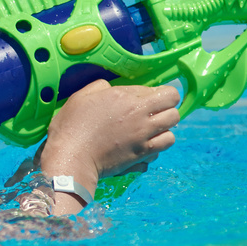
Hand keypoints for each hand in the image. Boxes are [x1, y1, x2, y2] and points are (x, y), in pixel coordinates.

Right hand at [39, 80, 179, 213]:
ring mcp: (143, 141)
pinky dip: (154, 150)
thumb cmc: (72, 125)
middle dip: (166, 111)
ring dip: (162, 132)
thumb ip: (100, 87)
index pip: (165, 93)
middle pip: (175, 113)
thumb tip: (111, 89)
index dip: (158, 94)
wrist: (71, 158)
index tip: (145, 98)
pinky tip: (141, 147)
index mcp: (129, 100)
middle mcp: (142, 120)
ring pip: (172, 135)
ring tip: (148, 132)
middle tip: (152, 113)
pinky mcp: (140, 159)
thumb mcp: (81, 96)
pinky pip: (160, 153)